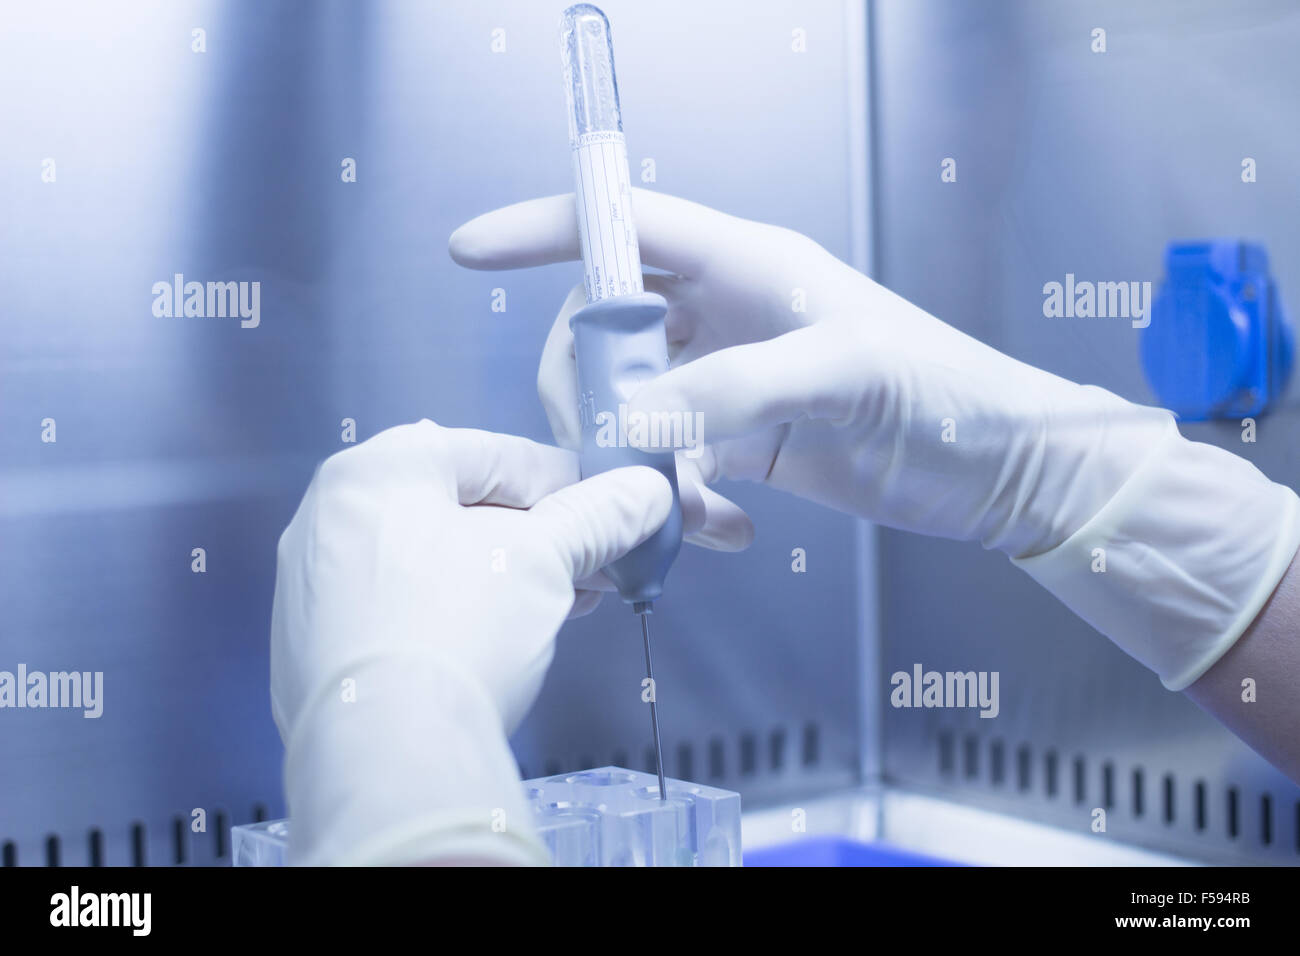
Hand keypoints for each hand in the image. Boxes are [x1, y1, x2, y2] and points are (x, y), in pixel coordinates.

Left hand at [271, 419, 671, 863]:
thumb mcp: (547, 560)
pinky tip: (497, 640)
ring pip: (431, 557)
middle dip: (538, 537)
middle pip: (462, 506)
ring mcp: (313, 580)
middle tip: (594, 566)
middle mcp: (330, 511)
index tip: (614, 509)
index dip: (569, 482)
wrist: (387, 753)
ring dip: (502, 575)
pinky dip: (451, 610)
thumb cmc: (461, 629)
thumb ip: (600, 514)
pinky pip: (398, 604)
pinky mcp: (312, 643)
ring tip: (560, 604)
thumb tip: (649, 491)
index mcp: (378, 466)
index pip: (498, 454)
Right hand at [450, 190, 1299, 693]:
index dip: (545, 229)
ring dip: (633, 463)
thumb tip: (633, 418)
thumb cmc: (940, 394)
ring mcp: (727, 379)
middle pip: (603, 331)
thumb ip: (733, 389)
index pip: (626, 227)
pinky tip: (719, 531)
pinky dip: (676, 502)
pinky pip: (668, 463)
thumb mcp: (842, 375)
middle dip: (590, 393)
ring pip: (629, 407)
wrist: (992, 472)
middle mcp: (724, 315)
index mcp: (746, 265)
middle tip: (611, 453)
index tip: (471, 248)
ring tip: (675, 511)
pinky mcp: (738, 440)